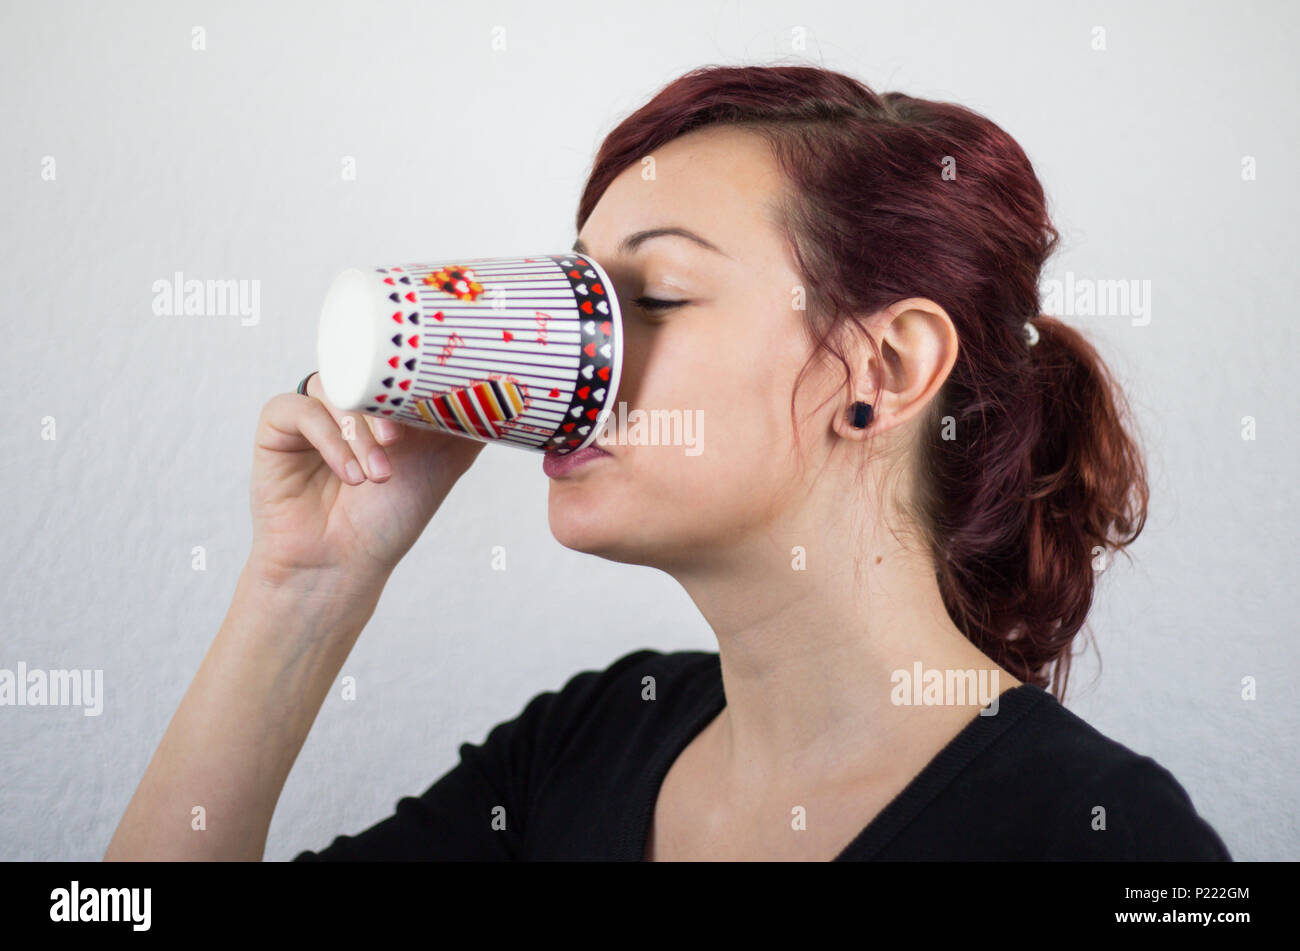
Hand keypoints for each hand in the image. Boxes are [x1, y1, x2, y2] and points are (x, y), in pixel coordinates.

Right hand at [248, 373, 484, 586]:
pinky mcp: (276, 429)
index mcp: (382, 400)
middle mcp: (347, 400)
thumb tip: (506, 385)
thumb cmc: (391, 517)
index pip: (394, 361)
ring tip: (378, 476)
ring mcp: (311, 411)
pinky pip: (297, 409)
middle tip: (400, 442)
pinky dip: (328, 440)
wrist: (344, 566)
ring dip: (358, 432)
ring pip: (332, 387)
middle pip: (360, 369)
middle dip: (383, 404)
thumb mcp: (445, 462)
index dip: (412, 374)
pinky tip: (350, 476)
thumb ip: (465, 420)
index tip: (434, 394)